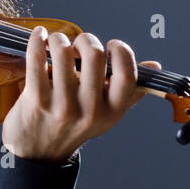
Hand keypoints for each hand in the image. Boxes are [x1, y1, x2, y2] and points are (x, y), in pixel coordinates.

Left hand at [1, 26, 161, 162]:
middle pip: (94, 56)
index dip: (121, 52)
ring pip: (63, 52)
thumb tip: (153, 66)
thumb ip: (129, 91)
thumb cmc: (74, 127)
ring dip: (59, 39)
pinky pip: (36, 59)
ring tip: (58, 42)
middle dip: (86, 40)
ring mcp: (62, 105)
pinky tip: (39, 35)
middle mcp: (89, 110)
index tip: (111, 45)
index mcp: (112, 111)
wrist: (39, 152)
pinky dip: (37, 40)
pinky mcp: (36, 100)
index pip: (126, 75)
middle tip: (79, 44)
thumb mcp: (107, 115)